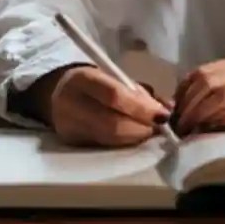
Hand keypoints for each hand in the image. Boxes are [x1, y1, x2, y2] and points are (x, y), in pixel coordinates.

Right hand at [17, 65, 171, 146]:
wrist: (56, 93)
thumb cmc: (94, 84)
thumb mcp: (113, 77)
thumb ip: (139, 92)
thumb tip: (168, 109)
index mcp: (83, 78)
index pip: (114, 96)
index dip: (141, 109)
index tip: (163, 116)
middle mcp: (71, 103)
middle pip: (112, 124)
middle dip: (141, 129)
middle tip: (158, 128)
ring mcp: (69, 127)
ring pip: (109, 140)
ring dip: (135, 138)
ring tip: (148, 132)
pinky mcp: (72, 143)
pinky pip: (104, 146)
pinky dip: (123, 143)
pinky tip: (133, 137)